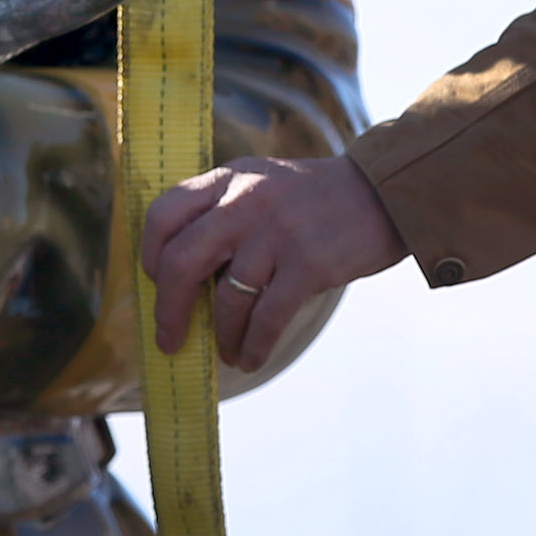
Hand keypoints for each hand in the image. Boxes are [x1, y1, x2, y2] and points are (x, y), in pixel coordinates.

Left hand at [140, 154, 404, 373]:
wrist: (387, 192)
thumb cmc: (317, 199)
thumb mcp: (263, 184)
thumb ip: (225, 212)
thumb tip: (183, 280)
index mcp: (230, 178)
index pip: (164, 213)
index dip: (149, 253)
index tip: (153, 281)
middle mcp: (247, 200)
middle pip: (181, 261)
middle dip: (169, 309)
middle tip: (170, 339)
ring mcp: (277, 232)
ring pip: (227, 299)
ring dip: (223, 336)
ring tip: (228, 353)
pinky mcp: (308, 263)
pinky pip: (267, 318)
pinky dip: (253, 346)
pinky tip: (250, 358)